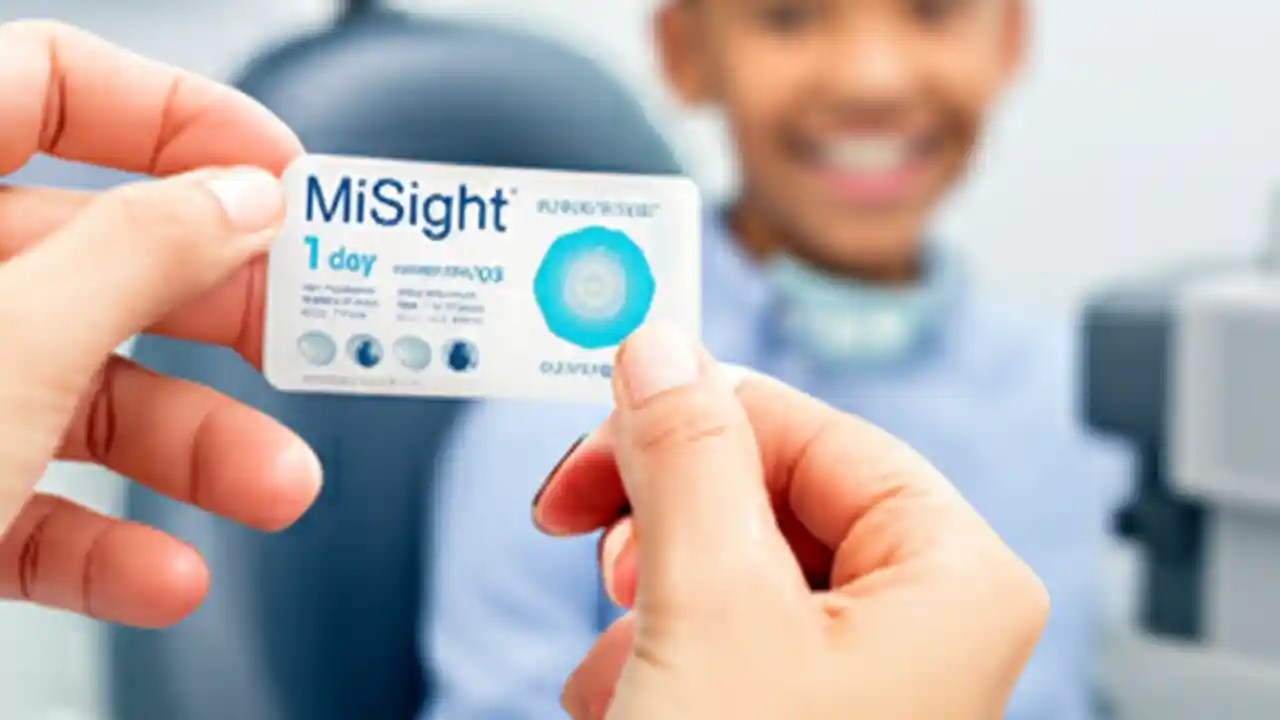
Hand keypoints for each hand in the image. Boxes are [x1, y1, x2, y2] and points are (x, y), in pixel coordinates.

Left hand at [0, 21, 316, 626]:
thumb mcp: (10, 347)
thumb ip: (139, 253)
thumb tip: (243, 196)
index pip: (47, 87)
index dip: (182, 118)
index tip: (282, 178)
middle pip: (94, 252)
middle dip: (219, 308)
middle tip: (311, 333)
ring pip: (76, 390)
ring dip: (193, 448)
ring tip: (275, 486)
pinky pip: (26, 501)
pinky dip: (106, 543)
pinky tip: (165, 573)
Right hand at [534, 323, 1048, 718]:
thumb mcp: (706, 606)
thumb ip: (686, 455)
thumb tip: (661, 346)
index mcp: (950, 576)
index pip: (816, 431)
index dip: (703, 410)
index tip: (607, 404)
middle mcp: (921, 622)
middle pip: (770, 493)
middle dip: (664, 512)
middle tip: (577, 512)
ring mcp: (860, 677)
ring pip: (732, 564)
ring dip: (647, 595)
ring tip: (619, 658)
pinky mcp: (798, 714)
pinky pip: (720, 634)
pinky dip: (654, 652)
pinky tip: (623, 700)